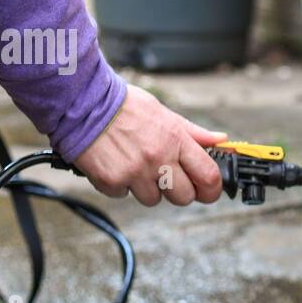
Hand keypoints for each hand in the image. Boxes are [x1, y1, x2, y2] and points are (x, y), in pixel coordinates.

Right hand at [74, 85, 226, 206]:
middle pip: (183, 196)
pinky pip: (123, 195)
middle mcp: (158, 158)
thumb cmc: (122, 105)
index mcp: (175, 140)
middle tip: (166, 177)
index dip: (212, 190)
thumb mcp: (163, 113)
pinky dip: (119, 184)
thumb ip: (192, 132)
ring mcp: (135, 172)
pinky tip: (114, 163)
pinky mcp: (111, 181)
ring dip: (145, 187)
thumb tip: (220, 140)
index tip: (208, 191)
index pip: (208, 176)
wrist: (81, 102)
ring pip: (153, 199)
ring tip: (133, 163)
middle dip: (178, 191)